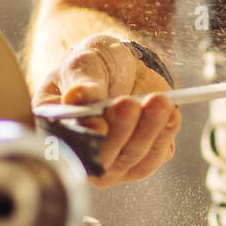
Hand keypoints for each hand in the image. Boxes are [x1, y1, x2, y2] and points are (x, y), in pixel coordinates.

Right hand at [32, 34, 180, 186]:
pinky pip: (157, 154)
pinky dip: (165, 132)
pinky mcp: (143, 159)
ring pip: (133, 157)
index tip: (99, 123)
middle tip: (128, 102)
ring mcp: (113, 161)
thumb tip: (75, 99)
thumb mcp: (83, 64)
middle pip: (102, 159)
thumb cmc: (94, 66)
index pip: (65, 147)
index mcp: (55, 131)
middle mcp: (82, 153)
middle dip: (120, 130)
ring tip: (157, 100)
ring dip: (148, 129)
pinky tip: (170, 111)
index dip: (83, 140)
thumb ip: (81, 83)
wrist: (125, 66)